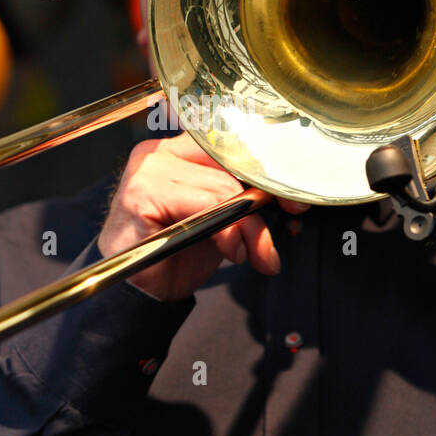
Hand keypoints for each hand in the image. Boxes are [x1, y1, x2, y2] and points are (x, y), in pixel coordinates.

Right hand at [98, 132, 308, 301]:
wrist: (142, 290)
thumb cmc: (177, 251)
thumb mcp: (220, 221)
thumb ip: (245, 200)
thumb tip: (288, 199)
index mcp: (178, 149)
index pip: (232, 144)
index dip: (265, 171)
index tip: (292, 201)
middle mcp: (160, 151)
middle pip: (231, 165)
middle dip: (259, 207)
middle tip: (267, 243)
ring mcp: (148, 169)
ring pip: (223, 187)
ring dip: (245, 227)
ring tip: (244, 253)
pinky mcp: (143, 193)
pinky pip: (206, 205)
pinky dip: (228, 232)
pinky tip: (230, 252)